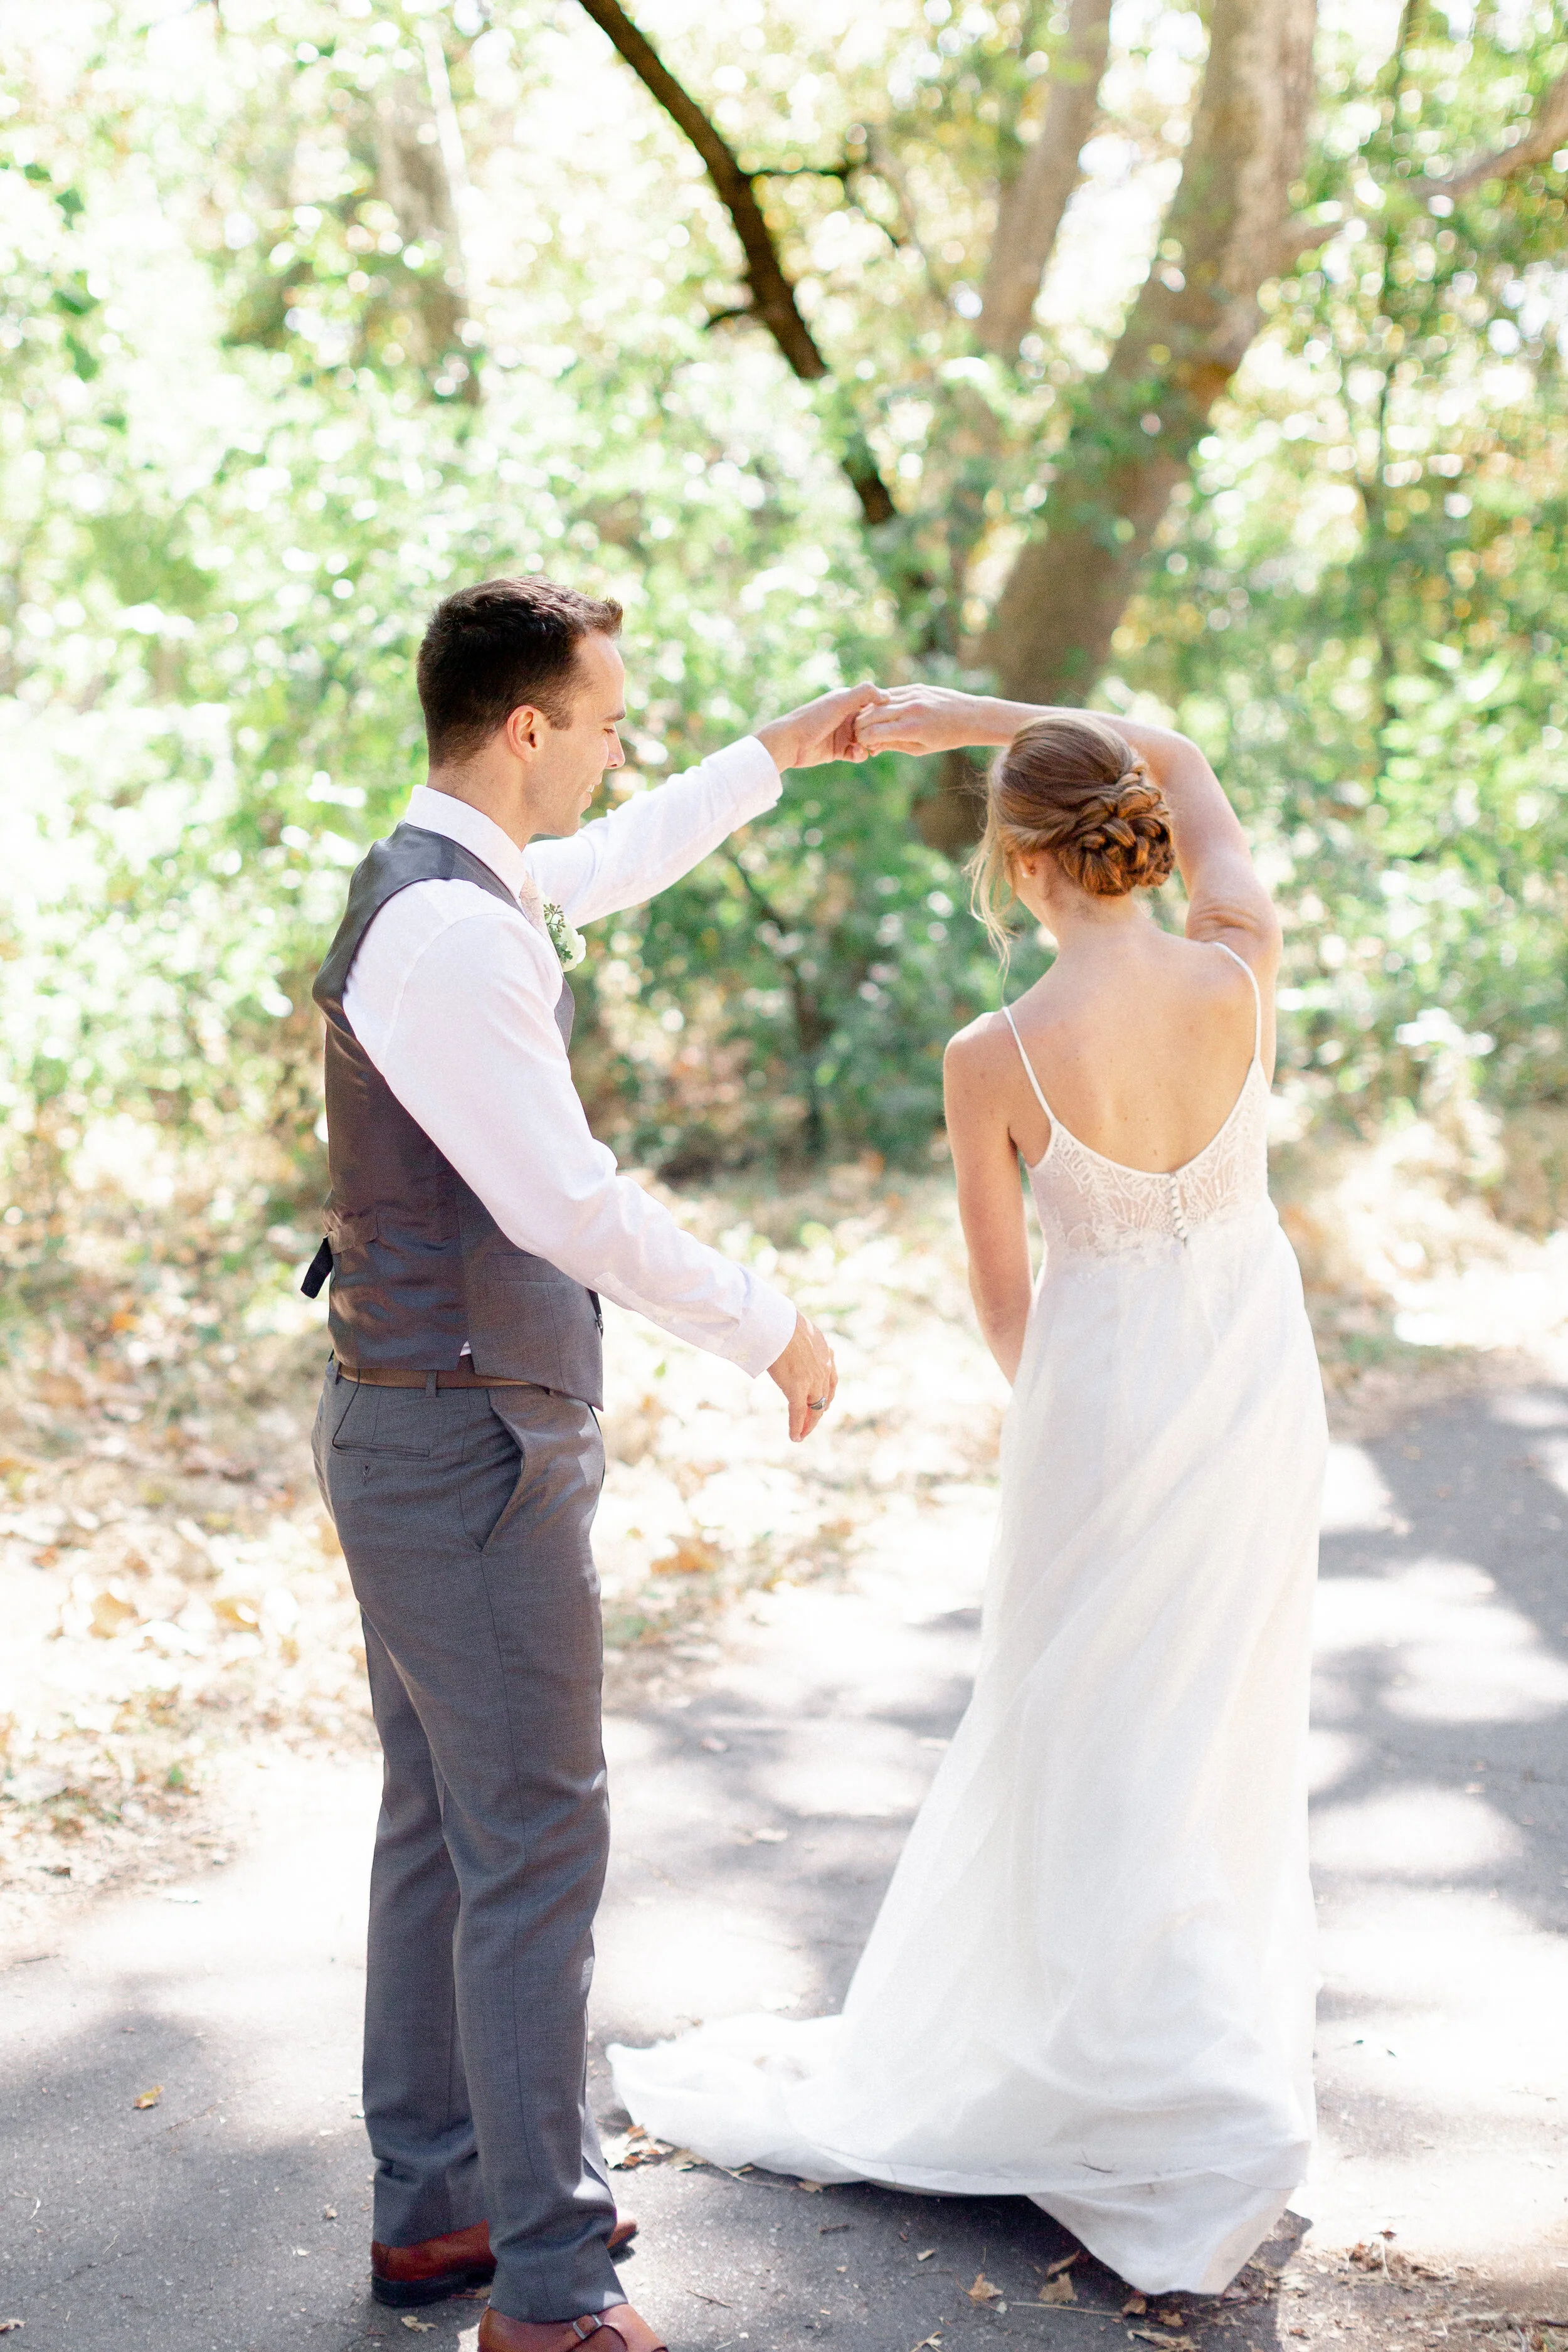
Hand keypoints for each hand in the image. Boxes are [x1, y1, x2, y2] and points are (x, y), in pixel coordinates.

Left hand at [755, 683, 886, 773]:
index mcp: (847, 700)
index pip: (873, 704)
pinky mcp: (838, 751)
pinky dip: (860, 754)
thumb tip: (888, 694)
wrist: (790, 742)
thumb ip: (864, 694)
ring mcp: (842, 734)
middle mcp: (846, 716)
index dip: (883, 712)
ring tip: (868, 748)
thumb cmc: (814, 718)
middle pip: (871, 724)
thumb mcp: (840, 702)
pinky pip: (856, 753)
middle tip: (880, 739)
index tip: (888, 720)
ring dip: (870, 744)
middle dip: (877, 732)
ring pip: (866, 740)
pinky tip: (857, 753)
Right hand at [766, 1309, 838, 1442]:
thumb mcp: (794, 1327)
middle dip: (818, 1411)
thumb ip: (795, 1338)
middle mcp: (824, 1367)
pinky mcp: (797, 1389)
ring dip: (809, 1423)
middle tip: (812, 1422)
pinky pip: (798, 1413)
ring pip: (815, 1408)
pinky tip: (795, 1437)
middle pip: (825, 1396)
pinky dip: (797, 1427)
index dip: (826, 1393)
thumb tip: (783, 1337)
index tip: (823, 1402)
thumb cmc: (777, 1320)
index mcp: (824, 1351)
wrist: (774, 1322)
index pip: (831, 1379)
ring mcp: (812, 1380)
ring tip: (802, 1433)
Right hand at [851, 685, 1008, 758]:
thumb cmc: (947, 738)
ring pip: (879, 703)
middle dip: (860, 726)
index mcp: (912, 729)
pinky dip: (881, 703)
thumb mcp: (920, 749)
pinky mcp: (916, 687)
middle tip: (857, 734)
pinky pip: (891, 694)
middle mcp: (911, 709)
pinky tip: (879, 712)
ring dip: (868, 713)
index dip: (863, 739)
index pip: (874, 733)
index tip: (861, 744)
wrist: (971, 716)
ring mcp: (913, 695)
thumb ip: (894, 746)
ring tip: (866, 724)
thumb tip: (872, 746)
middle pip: (872, 715)